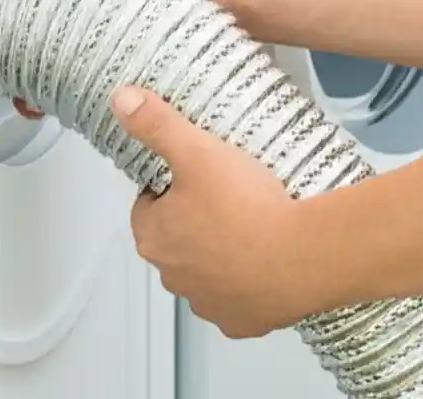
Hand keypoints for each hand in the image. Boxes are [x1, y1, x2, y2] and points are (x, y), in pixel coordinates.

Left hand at [111, 85, 337, 338]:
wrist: (302, 257)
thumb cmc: (245, 205)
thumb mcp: (196, 151)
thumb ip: (157, 123)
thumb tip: (120, 99)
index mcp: (152, 237)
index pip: (150, 204)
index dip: (173, 186)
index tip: (201, 175)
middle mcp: (172, 276)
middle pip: (177, 238)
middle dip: (197, 219)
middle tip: (233, 196)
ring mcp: (206, 304)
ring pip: (207, 271)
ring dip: (223, 253)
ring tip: (255, 226)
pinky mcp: (242, 323)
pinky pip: (239, 299)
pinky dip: (249, 284)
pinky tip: (268, 261)